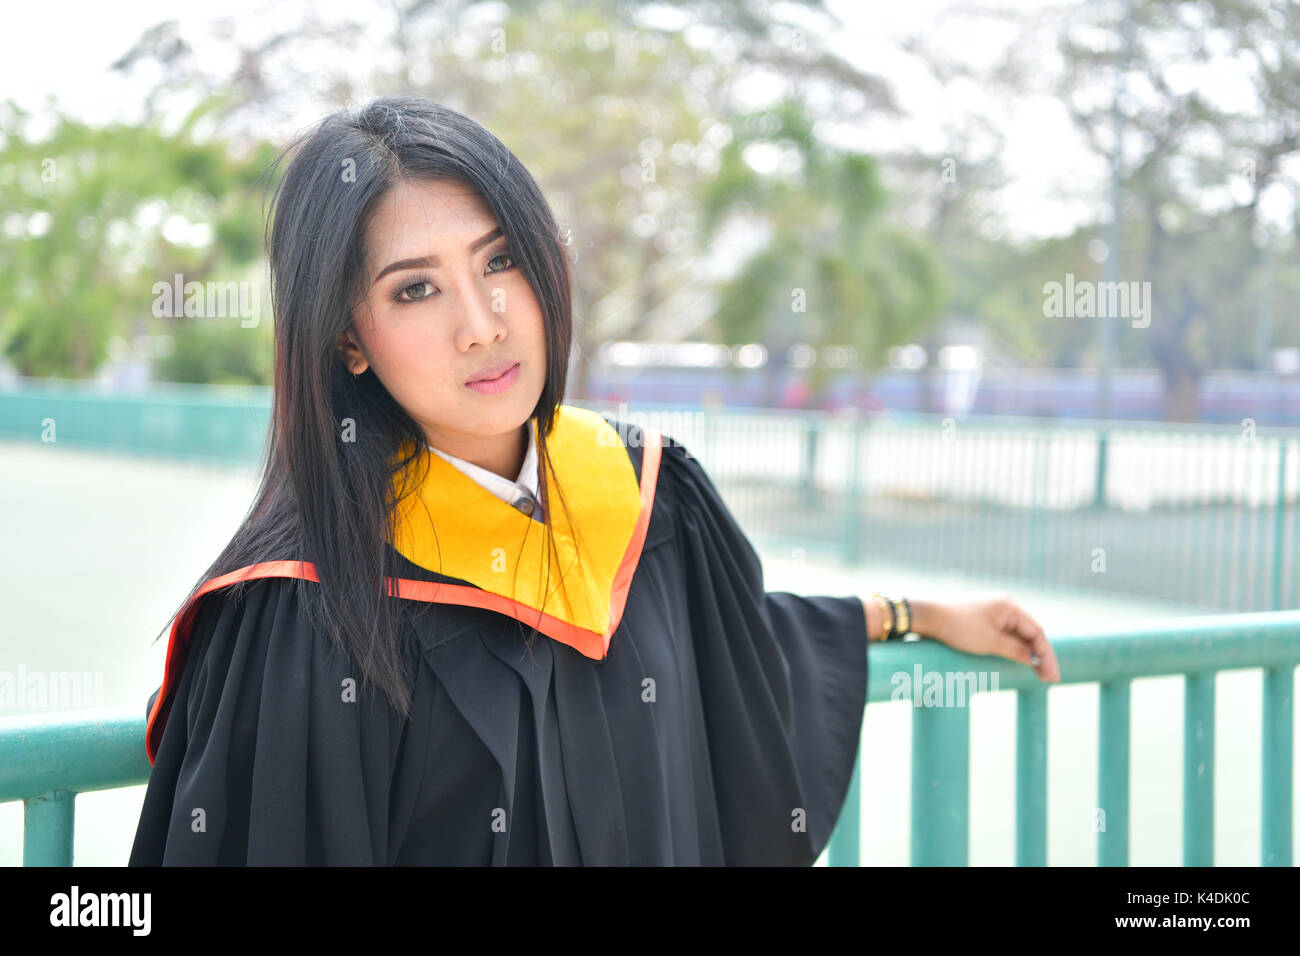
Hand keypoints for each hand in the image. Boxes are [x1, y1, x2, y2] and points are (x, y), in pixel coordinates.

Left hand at [928, 594, 1059, 683]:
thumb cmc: (958, 627)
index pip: (1037, 632)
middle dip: (1040, 656)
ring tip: (1038, 673)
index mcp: (1010, 607)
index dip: (1047, 656)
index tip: (1052, 676)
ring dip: (1028, 653)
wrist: (928, 617)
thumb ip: (1016, 650)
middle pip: (1030, 633)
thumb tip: (1035, 659)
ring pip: (1018, 634)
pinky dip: (1014, 647)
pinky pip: (1005, 633)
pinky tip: (1019, 660)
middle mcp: (1005, 605)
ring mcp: (994, 610)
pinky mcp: (984, 617)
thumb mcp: (990, 642)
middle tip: (1048, 679)